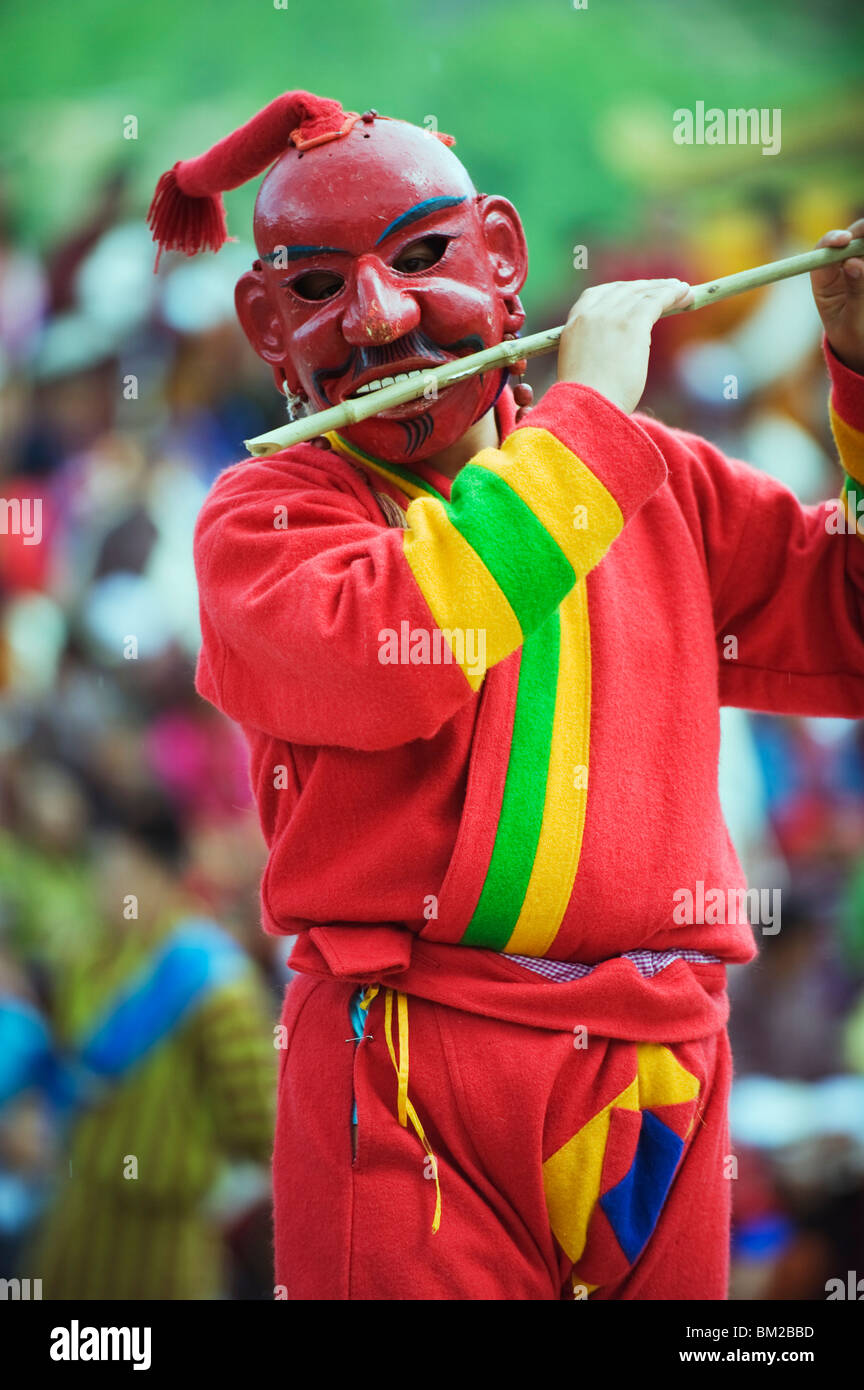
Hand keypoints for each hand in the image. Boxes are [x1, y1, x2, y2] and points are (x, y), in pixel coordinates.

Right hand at [557, 278, 692, 413]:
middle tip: (668, 289)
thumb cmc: (588, 401)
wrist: (587, 410)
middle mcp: (591, 314)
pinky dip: (673, 295)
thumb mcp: (585, 366)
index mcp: (574, 323)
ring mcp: (610, 317)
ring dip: (667, 290)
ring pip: (643, 294)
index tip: (638, 292)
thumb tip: (630, 346)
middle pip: (625, 290)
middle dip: (648, 287)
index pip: (599, 294)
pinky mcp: (631, 325)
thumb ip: (599, 348)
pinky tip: (686, 295)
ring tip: (685, 292)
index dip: (623, 290)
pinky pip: (656, 301)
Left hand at [811, 221, 863, 374]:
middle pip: (854, 236)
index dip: (832, 239)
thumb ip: (855, 292)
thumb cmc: (853, 338)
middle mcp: (844, 264)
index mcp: (825, 279)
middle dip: (863, 232)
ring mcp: (861, 263)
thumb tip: (852, 264)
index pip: (824, 250)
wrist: (863, 348)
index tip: (845, 240)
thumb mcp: (852, 322)